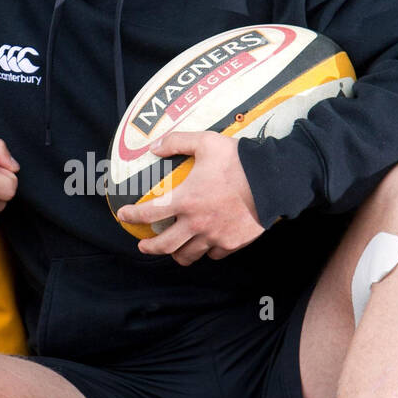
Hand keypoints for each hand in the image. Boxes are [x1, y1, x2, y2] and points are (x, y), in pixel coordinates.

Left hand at [116, 130, 264, 264]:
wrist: (273, 181)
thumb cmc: (239, 161)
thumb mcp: (207, 142)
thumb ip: (178, 142)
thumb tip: (155, 147)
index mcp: (186, 200)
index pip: (149, 213)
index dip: (132, 216)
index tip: (123, 215)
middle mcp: (197, 223)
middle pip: (165, 245)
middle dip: (150, 248)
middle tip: (143, 246)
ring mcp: (215, 237)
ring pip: (188, 255)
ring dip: (176, 254)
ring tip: (173, 250)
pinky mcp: (232, 243)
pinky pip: (214, 254)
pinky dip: (207, 251)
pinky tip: (206, 245)